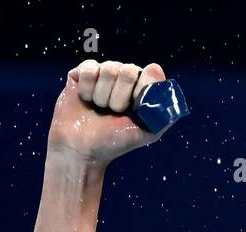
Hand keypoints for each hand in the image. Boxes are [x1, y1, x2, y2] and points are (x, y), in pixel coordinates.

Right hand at [47, 60, 168, 166]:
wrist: (82, 149)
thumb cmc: (116, 141)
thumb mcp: (148, 131)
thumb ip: (163, 106)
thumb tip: (155, 68)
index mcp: (143, 88)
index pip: (149, 75)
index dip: (139, 95)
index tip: (132, 111)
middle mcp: (124, 77)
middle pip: (128, 70)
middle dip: (119, 98)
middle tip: (113, 112)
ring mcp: (104, 73)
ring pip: (108, 69)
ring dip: (102, 96)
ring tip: (99, 108)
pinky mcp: (82, 72)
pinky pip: (89, 69)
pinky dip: (87, 88)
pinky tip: (85, 99)